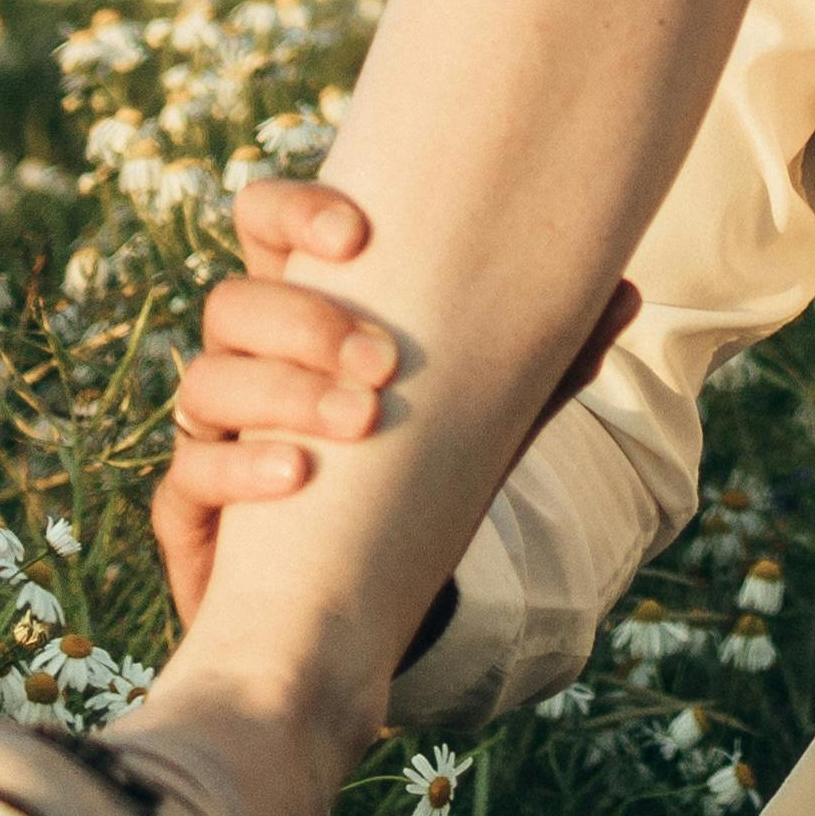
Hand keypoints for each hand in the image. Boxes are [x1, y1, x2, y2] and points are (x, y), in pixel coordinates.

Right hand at [148, 177, 636, 634]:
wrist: (357, 604)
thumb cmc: (414, 482)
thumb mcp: (482, 420)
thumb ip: (544, 362)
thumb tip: (627, 292)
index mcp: (305, 313)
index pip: (267, 227)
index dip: (294, 211)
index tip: (357, 233)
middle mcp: (246, 363)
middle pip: (234, 303)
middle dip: (305, 321)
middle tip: (384, 362)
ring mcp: (209, 434)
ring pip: (207, 381)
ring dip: (284, 394)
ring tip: (359, 423)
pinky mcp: (188, 513)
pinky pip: (186, 477)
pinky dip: (239, 470)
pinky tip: (295, 479)